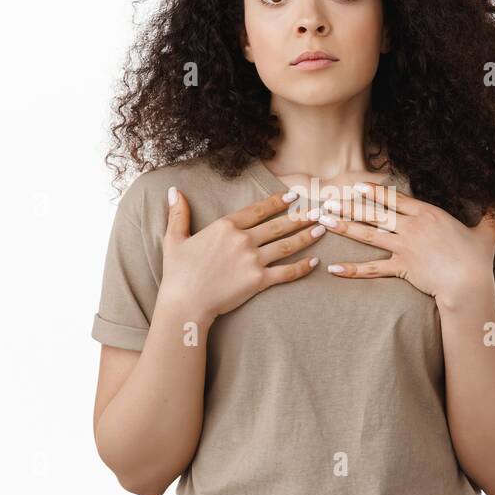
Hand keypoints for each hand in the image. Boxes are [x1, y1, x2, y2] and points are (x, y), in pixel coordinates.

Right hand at [156, 186, 325, 322]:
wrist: (185, 303)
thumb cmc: (178, 273)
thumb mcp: (174, 239)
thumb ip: (178, 214)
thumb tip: (174, 191)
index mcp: (225, 227)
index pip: (257, 210)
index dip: (277, 202)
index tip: (292, 197)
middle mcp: (242, 240)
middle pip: (278, 225)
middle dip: (300, 217)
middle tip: (317, 211)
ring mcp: (252, 260)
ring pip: (286, 245)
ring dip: (306, 237)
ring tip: (321, 229)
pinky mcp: (258, 281)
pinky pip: (286, 272)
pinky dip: (302, 267)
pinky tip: (314, 262)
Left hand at [319, 183, 494, 303]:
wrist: (469, 283)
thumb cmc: (478, 259)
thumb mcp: (487, 232)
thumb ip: (492, 215)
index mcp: (428, 214)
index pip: (395, 198)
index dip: (374, 192)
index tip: (356, 187)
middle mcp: (412, 227)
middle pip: (375, 212)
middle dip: (349, 206)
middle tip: (327, 201)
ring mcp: (404, 247)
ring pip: (368, 234)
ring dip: (344, 227)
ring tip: (324, 221)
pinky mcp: (401, 268)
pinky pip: (372, 269)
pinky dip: (352, 270)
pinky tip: (333, 268)